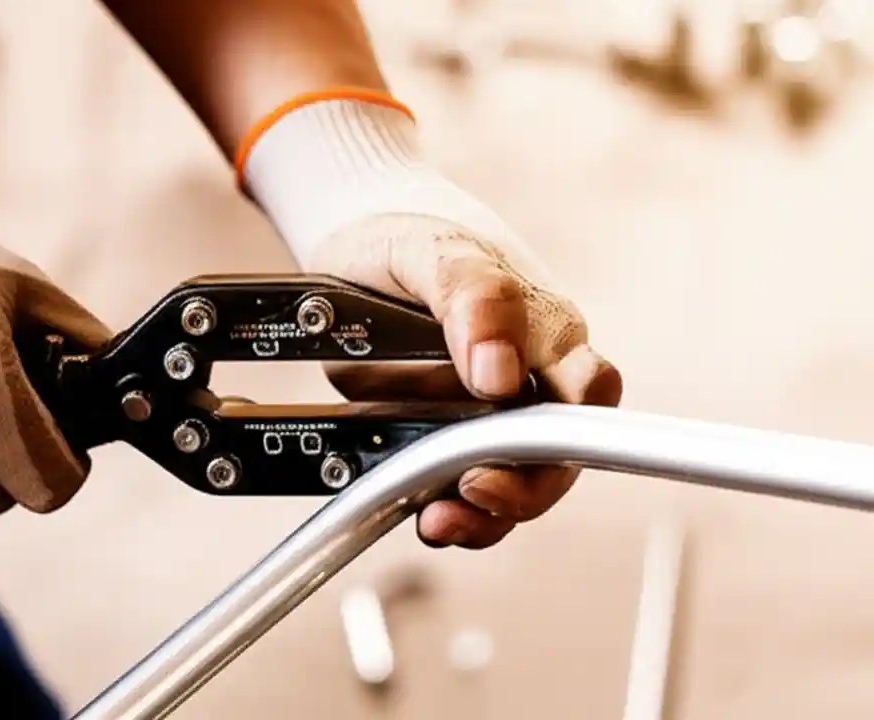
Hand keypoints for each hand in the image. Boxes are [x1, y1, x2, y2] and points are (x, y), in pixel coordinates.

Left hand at [241, 95, 621, 549]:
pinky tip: (424, 514)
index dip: (570, 419)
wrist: (358, 265)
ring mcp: (488, 426)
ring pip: (515, 488)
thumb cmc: (412, 247)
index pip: (591, 386)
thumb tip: (499, 370)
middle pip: (559, 457)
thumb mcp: (434, 253)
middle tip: (475, 487)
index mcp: (546, 332)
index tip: (504, 412)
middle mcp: (530, 387)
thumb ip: (472, 297)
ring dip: (484, 514)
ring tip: (440, 518)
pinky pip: (465, 498)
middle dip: (525, 487)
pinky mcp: (444, 451)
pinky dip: (450, 515)